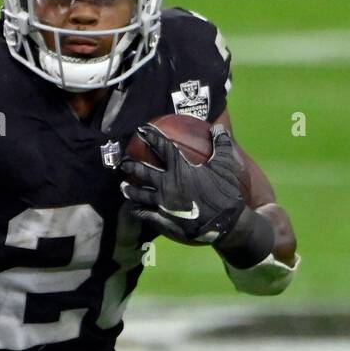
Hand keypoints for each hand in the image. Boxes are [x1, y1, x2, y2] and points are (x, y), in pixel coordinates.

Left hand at [119, 122, 245, 243]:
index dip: (151, 137)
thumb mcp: (226, 165)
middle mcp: (166, 184)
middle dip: (131, 165)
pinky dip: (137, 210)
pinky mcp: (162, 219)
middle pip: (143, 172)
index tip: (142, 130)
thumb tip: (219, 128)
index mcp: (180, 168)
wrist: (225, 223)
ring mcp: (162, 203)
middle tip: (124, 162)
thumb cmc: (225, 191)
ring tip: (123, 186)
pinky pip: (145, 213)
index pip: (162, 147)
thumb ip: (221, 145)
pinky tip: (133, 208)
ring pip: (139, 194)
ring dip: (130, 189)